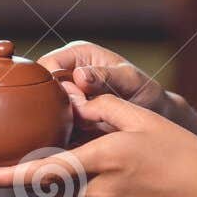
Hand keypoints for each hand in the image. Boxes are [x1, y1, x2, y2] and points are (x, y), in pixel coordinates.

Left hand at [0, 94, 196, 196]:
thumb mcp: (146, 120)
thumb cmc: (183, 154)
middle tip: (32, 159)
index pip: (43, 172)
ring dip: (56, 189)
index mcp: (103, 160)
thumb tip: (75, 101)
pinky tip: (91, 187)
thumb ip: (105, 107)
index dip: (6, 177)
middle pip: (48, 188)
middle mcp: (100, 192)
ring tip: (77, 168)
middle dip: (35, 175)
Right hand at [36, 41, 168, 129]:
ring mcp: (65, 97)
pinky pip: (52, 127)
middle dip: (53, 106)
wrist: (156, 117)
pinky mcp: (67, 118)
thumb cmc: (146, 92)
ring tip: (81, 131)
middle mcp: (67, 73)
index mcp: (78, 54)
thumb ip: (106, 77)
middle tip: (79, 120)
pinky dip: (59, 135)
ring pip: (43, 111)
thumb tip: (79, 76)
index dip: (52, 84)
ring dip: (56, 123)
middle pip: (40, 89)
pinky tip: (74, 142)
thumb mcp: (130, 81)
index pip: (48, 64)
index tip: (73, 102)